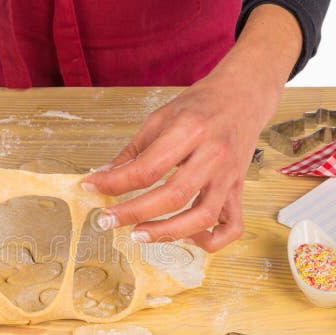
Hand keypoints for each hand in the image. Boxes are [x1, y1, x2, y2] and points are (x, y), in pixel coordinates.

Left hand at [83, 4, 301, 251]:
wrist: (243, 95)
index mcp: (190, 130)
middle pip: (173, 196)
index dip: (114, 182)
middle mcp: (213, 155)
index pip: (147, 167)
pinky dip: (209, 239)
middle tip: (108, 220)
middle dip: (134, 212)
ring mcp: (229, 175)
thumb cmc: (201, 104)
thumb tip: (105, 175)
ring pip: (202, 217)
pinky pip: (231, 226)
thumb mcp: (161, 117)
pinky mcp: (238, 189)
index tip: (91, 187)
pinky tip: (186, 236)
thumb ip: (134, 150)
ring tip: (139, 234)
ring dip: (168, 232)